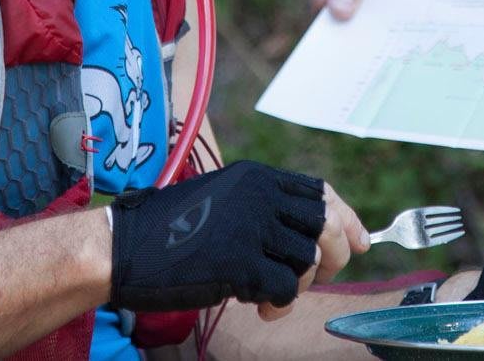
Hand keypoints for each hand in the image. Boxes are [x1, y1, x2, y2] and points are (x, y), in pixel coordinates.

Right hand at [110, 161, 329, 312]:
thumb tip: (319, 234)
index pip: (319, 192)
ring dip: (299, 283)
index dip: (346, 217)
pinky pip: (287, 287)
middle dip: (334, 255)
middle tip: (319, 276)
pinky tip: (260, 306)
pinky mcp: (240, 262)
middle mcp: (259, 195)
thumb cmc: (169, 230)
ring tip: (270, 292)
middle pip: (326, 224)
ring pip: (309, 258)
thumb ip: (265, 210)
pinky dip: (280, 302)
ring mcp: (250, 227)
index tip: (360, 242)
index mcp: (257, 177)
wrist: (123, 247)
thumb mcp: (224, 201)